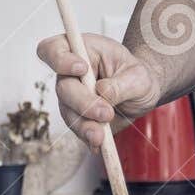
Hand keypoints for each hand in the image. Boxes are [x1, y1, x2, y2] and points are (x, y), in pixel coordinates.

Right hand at [35, 31, 160, 150]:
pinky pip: (78, 129)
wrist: (141, 94)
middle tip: (106, 113)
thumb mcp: (139, 76)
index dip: (60, 59)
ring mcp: (71, 98)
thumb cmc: (136, 76)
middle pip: (63, 87)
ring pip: (68, 112)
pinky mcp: (77, 117)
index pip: (54, 49)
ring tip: (101, 136)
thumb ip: (121, 83)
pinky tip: (99, 144)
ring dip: (85, 125)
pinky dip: (88, 137)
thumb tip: (103, 93)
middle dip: (83, 102)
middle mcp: (70, 74)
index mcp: (82, 51)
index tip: (81, 69)